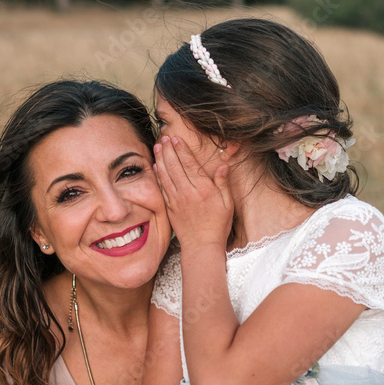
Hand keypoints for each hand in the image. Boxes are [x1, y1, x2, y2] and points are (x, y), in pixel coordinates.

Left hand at [153, 136, 232, 250]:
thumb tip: (223, 166)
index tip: (177, 139)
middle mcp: (187, 192)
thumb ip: (223, 184)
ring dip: (160, 159)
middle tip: (164, 138)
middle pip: (175, 166)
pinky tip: (156, 166)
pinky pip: (162, 187)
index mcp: (203, 189)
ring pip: (166, 174)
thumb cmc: (217, 226)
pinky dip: (158, 175)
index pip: (190, 164)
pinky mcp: (170, 207)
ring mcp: (176, 200)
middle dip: (168, 150)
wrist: (202, 246)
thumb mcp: (227, 204)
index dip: (182, 150)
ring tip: (157, 146)